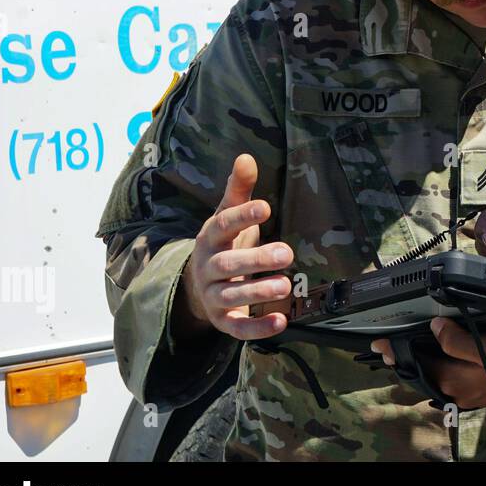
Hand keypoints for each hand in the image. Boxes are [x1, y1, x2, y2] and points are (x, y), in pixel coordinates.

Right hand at [175, 153, 290, 341]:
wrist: (199, 285)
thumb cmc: (224, 244)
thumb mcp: (228, 216)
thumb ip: (239, 190)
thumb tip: (246, 157)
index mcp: (210, 238)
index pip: (223, 225)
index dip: (243, 216)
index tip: (266, 207)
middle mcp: (208, 267)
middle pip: (228, 264)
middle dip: (256, 260)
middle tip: (286, 252)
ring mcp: (213, 296)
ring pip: (231, 296)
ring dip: (258, 292)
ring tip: (285, 285)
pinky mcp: (223, 320)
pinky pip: (237, 327)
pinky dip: (257, 328)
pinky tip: (280, 322)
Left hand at [371, 319, 485, 410]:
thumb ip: (458, 341)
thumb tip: (434, 327)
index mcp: (453, 378)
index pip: (415, 362)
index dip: (396, 350)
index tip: (379, 341)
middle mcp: (455, 390)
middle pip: (423, 371)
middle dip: (406, 357)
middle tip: (389, 343)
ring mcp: (468, 393)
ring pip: (436, 375)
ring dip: (423, 361)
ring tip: (410, 346)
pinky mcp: (480, 391)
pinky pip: (450, 379)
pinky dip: (440, 367)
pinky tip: (442, 356)